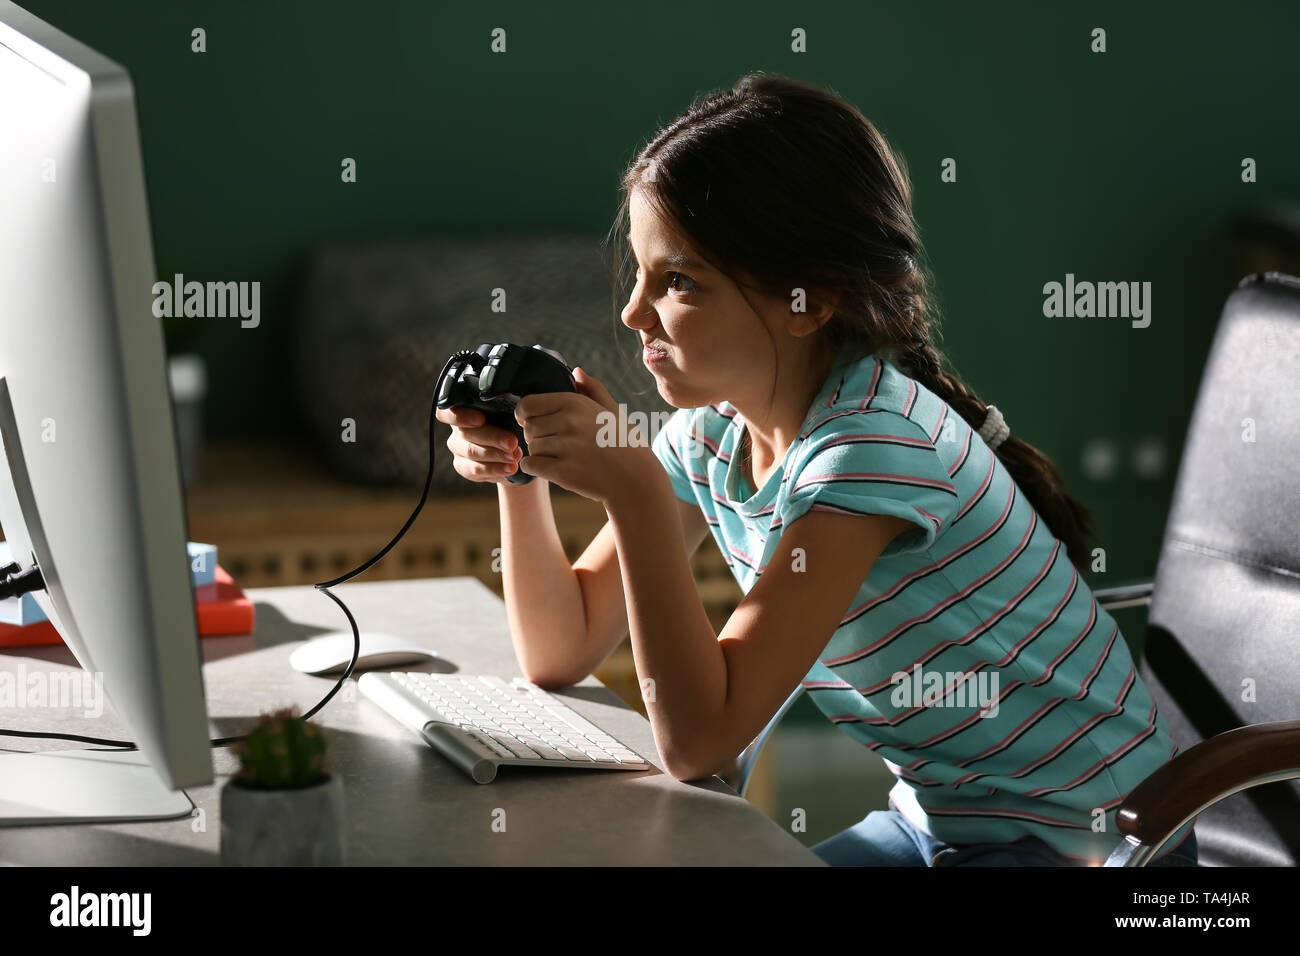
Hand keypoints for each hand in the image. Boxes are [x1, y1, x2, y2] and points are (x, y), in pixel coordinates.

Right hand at [437, 405, 524, 482]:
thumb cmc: (510, 426)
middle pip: (465, 433)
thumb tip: (515, 416)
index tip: (481, 419)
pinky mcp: (463, 467)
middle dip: (492, 438)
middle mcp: (456, 430)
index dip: (460, 416)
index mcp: (462, 410)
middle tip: (512, 442)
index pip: (446, 412)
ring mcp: (457, 449)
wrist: (513, 450)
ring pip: (470, 452)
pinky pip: (475, 470)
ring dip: (495, 455)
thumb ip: (504, 412)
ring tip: (514, 457)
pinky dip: (495, 470)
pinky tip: (509, 468)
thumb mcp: (508, 415)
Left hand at [515, 367, 657, 503]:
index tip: (534, 422)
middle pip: (528, 428)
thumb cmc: (626, 445)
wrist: (637, 481)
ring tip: (563, 458)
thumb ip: (594, 390)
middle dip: (537, 437)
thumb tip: (576, 371)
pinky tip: (555, 469)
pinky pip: (530, 465)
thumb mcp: (614, 412)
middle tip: (556, 445)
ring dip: (541, 454)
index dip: (526, 415)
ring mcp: (566, 447)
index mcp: (576, 403)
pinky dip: (536, 469)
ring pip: (531, 448)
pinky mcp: (563, 472)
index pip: (528, 404)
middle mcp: (569, 422)